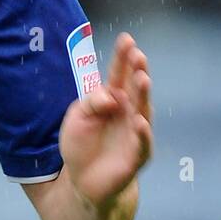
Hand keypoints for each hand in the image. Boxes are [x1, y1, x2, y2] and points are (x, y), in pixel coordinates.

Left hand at [59, 32, 152, 209]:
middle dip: (137, 71)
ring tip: (142, 78)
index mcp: (112, 101)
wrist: (83, 181)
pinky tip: (140, 120)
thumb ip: (90, 102)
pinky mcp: (136, 156)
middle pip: (134, 89)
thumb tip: (109, 95)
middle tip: (138, 54)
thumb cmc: (81, 144)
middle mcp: (128, 113)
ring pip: (142, 111)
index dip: (123, 58)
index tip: (127, 39)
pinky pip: (141, 143)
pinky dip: (142, 132)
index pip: (119, 75)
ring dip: (143, 95)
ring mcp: (135, 133)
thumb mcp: (77, 117)